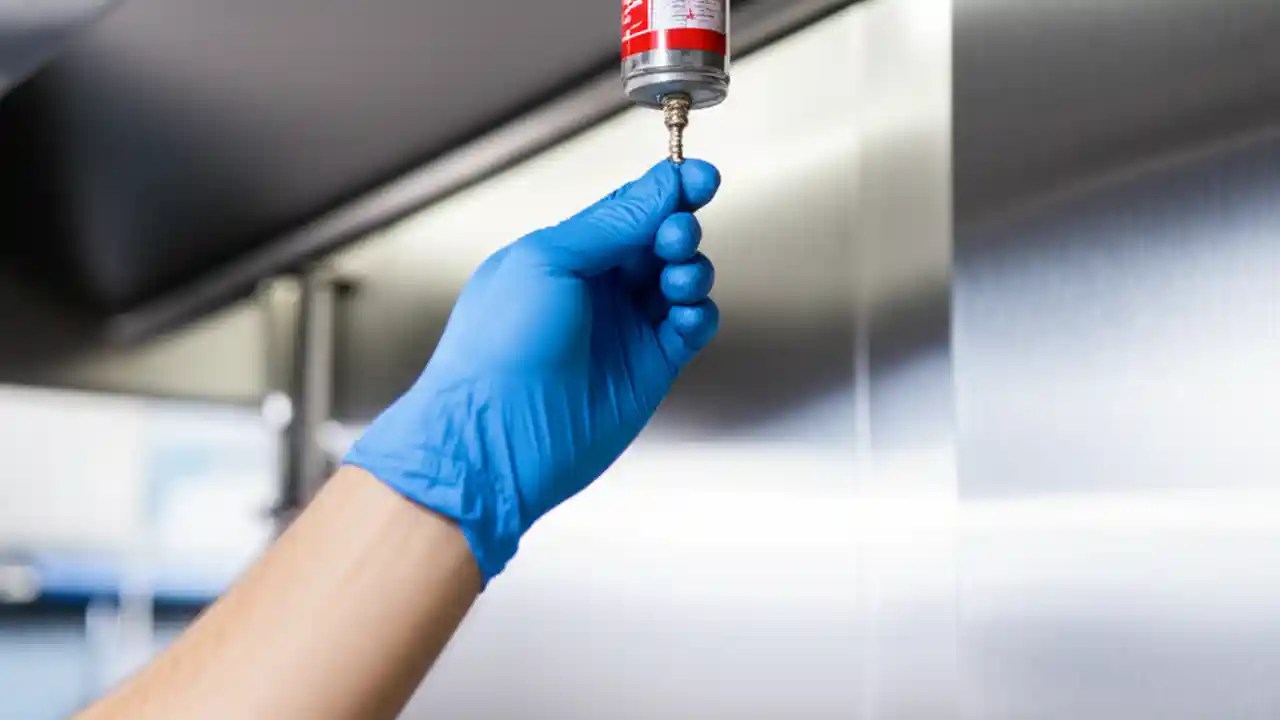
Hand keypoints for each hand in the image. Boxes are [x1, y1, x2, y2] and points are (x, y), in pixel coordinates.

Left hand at [345, 160, 721, 581]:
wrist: (496, 438)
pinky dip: (697, 313)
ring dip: (690, 269)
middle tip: (676, 235)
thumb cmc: (497, 350)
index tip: (700, 177)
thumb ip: (612, 224)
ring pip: (680, 280)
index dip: (667, 190)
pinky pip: (689, 327)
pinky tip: (684, 313)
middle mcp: (595, 289)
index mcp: (564, 254)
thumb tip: (660, 187)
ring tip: (677, 277)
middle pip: (660, 240)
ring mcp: (624, 329)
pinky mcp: (649, 369)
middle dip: (678, 228)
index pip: (628, 209)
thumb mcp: (547, 262)